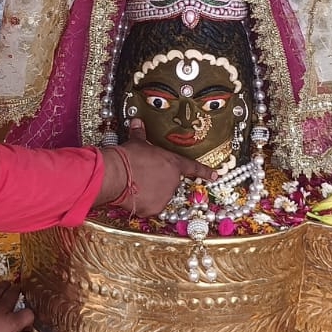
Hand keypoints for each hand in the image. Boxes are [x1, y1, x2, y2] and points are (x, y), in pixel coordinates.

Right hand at [97, 118, 217, 215]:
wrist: (116, 174)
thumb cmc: (128, 157)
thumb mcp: (137, 142)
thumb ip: (141, 134)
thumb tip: (137, 122)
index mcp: (173, 163)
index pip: (192, 167)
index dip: (204, 171)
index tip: (215, 175)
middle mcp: (172, 181)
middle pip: (170, 182)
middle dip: (159, 180)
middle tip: (144, 175)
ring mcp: (164, 196)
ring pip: (160, 195)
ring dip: (151, 191)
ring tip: (136, 183)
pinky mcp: (154, 209)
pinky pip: (150, 206)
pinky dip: (142, 203)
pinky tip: (134, 194)